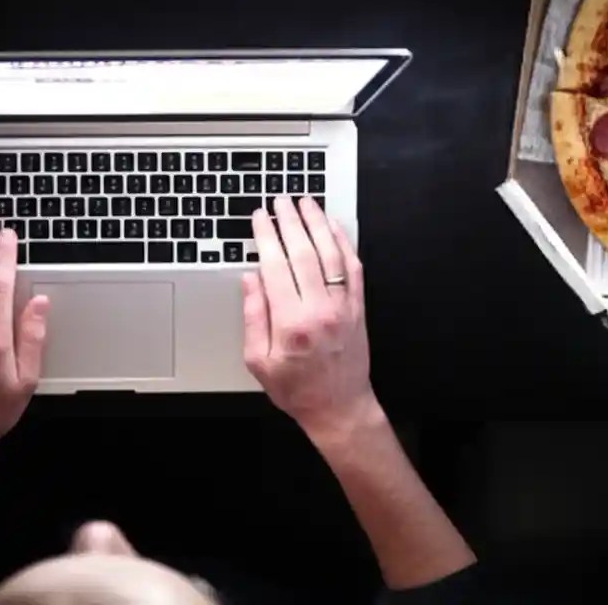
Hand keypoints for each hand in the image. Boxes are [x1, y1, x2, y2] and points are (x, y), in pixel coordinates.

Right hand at [242, 196, 375, 439]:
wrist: (339, 407)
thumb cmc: (297, 389)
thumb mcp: (259, 361)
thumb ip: (253, 317)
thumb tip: (250, 280)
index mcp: (291, 323)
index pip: (276, 266)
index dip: (266, 236)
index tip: (259, 218)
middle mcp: (320, 310)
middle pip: (304, 252)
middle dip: (290, 221)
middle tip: (280, 201)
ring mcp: (343, 306)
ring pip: (331, 253)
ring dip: (318, 223)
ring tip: (306, 202)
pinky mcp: (358, 307)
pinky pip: (353, 267)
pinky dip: (344, 242)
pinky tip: (334, 226)